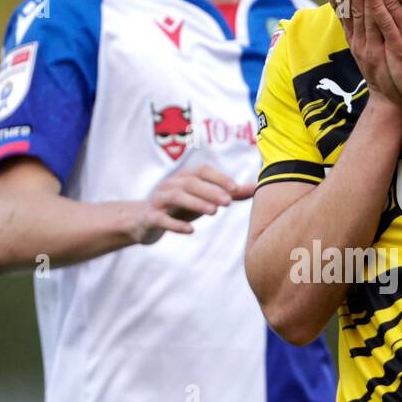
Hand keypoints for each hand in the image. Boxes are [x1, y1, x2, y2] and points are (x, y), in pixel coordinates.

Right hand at [132, 163, 255, 242]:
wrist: (143, 221)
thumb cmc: (180, 207)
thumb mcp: (204, 199)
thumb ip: (230, 194)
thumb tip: (257, 188)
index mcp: (185, 178)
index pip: (203, 171)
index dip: (219, 178)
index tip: (236, 188)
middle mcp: (171, 185)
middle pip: (191, 183)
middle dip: (210, 190)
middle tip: (229, 202)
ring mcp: (158, 200)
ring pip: (176, 197)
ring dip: (196, 202)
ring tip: (214, 212)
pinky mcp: (150, 218)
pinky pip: (161, 218)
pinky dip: (176, 224)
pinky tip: (191, 231)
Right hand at [320, 0, 401, 108]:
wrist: (390, 100)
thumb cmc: (387, 70)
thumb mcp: (374, 46)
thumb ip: (370, 26)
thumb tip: (368, 0)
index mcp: (353, 36)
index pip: (340, 7)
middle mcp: (355, 39)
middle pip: (345, 7)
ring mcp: (365, 46)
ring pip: (357, 14)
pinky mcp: (376, 53)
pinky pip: (373, 26)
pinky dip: (371, 8)